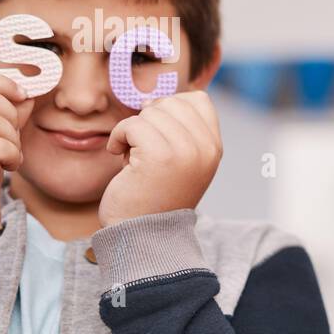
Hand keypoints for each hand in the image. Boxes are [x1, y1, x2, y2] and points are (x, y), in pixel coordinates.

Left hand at [98, 91, 221, 226]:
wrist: (142, 234)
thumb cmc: (153, 195)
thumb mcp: (180, 160)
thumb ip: (179, 129)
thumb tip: (151, 98)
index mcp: (214, 148)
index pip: (198, 100)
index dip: (171, 108)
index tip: (157, 134)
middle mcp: (206, 148)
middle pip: (171, 102)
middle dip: (150, 119)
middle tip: (143, 148)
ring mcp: (186, 151)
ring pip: (150, 112)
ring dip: (132, 131)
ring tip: (134, 158)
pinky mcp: (160, 155)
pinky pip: (132, 124)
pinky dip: (118, 137)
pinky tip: (118, 156)